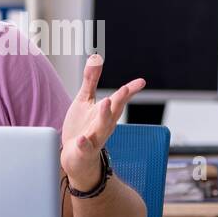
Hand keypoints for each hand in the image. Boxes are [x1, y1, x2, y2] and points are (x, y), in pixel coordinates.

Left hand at [61, 54, 144, 189]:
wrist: (75, 158)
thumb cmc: (82, 128)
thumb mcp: (85, 100)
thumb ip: (91, 80)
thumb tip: (95, 58)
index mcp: (106, 112)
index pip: (120, 99)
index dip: (131, 90)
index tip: (141, 82)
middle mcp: (104, 124)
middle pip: (114, 111)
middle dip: (120, 100)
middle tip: (127, 89)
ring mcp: (95, 137)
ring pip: (102, 127)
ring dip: (105, 115)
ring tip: (105, 102)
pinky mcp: (83, 150)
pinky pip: (85, 147)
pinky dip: (84, 143)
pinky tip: (81, 138)